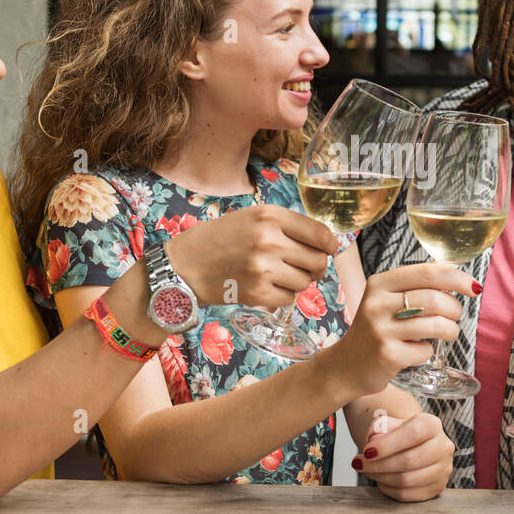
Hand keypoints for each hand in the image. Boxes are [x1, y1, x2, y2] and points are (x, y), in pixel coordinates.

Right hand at [165, 203, 338, 308]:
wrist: (184, 265)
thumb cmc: (220, 239)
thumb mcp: (252, 217)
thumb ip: (287, 226)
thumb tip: (325, 243)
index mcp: (270, 216)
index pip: (320, 233)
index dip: (330, 245)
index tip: (328, 249)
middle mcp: (269, 240)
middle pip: (318, 260)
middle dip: (315, 266)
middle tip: (303, 266)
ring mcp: (263, 268)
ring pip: (306, 282)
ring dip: (297, 281)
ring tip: (276, 274)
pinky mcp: (257, 293)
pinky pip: (289, 298)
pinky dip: (282, 295)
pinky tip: (265, 286)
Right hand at [326, 263, 476, 400]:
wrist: (346, 366)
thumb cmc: (376, 329)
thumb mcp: (386, 300)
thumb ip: (414, 285)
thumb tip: (452, 271)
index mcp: (379, 283)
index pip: (426, 273)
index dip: (456, 278)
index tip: (473, 287)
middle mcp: (377, 304)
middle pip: (435, 299)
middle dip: (455, 309)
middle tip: (454, 316)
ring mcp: (381, 330)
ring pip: (436, 325)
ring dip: (450, 330)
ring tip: (446, 333)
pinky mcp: (387, 356)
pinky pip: (425, 350)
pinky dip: (428, 351)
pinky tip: (416, 350)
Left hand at [353, 411, 453, 501]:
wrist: (412, 446)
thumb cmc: (398, 435)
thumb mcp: (387, 424)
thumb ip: (379, 427)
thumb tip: (374, 440)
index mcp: (432, 425)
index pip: (413, 433)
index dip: (387, 444)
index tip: (366, 451)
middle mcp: (443, 446)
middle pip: (409, 460)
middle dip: (378, 464)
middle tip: (359, 463)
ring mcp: (443, 470)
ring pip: (407, 480)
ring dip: (381, 477)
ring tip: (367, 470)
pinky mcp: (436, 488)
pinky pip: (407, 494)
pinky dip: (388, 489)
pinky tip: (380, 479)